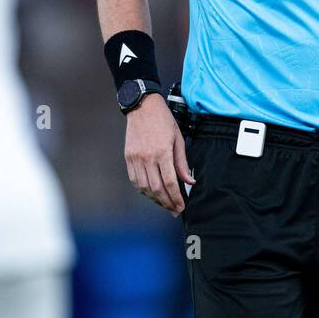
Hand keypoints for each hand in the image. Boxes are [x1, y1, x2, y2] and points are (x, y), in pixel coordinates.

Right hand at [124, 93, 193, 215]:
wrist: (143, 107)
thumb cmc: (163, 121)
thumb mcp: (178, 139)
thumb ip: (182, 163)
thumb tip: (189, 181)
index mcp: (162, 152)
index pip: (170, 183)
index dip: (176, 197)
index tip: (181, 206)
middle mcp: (147, 158)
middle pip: (156, 189)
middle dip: (166, 202)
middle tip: (174, 210)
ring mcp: (136, 158)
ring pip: (144, 187)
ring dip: (154, 199)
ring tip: (164, 204)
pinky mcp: (128, 157)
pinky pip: (135, 179)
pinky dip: (143, 189)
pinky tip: (151, 193)